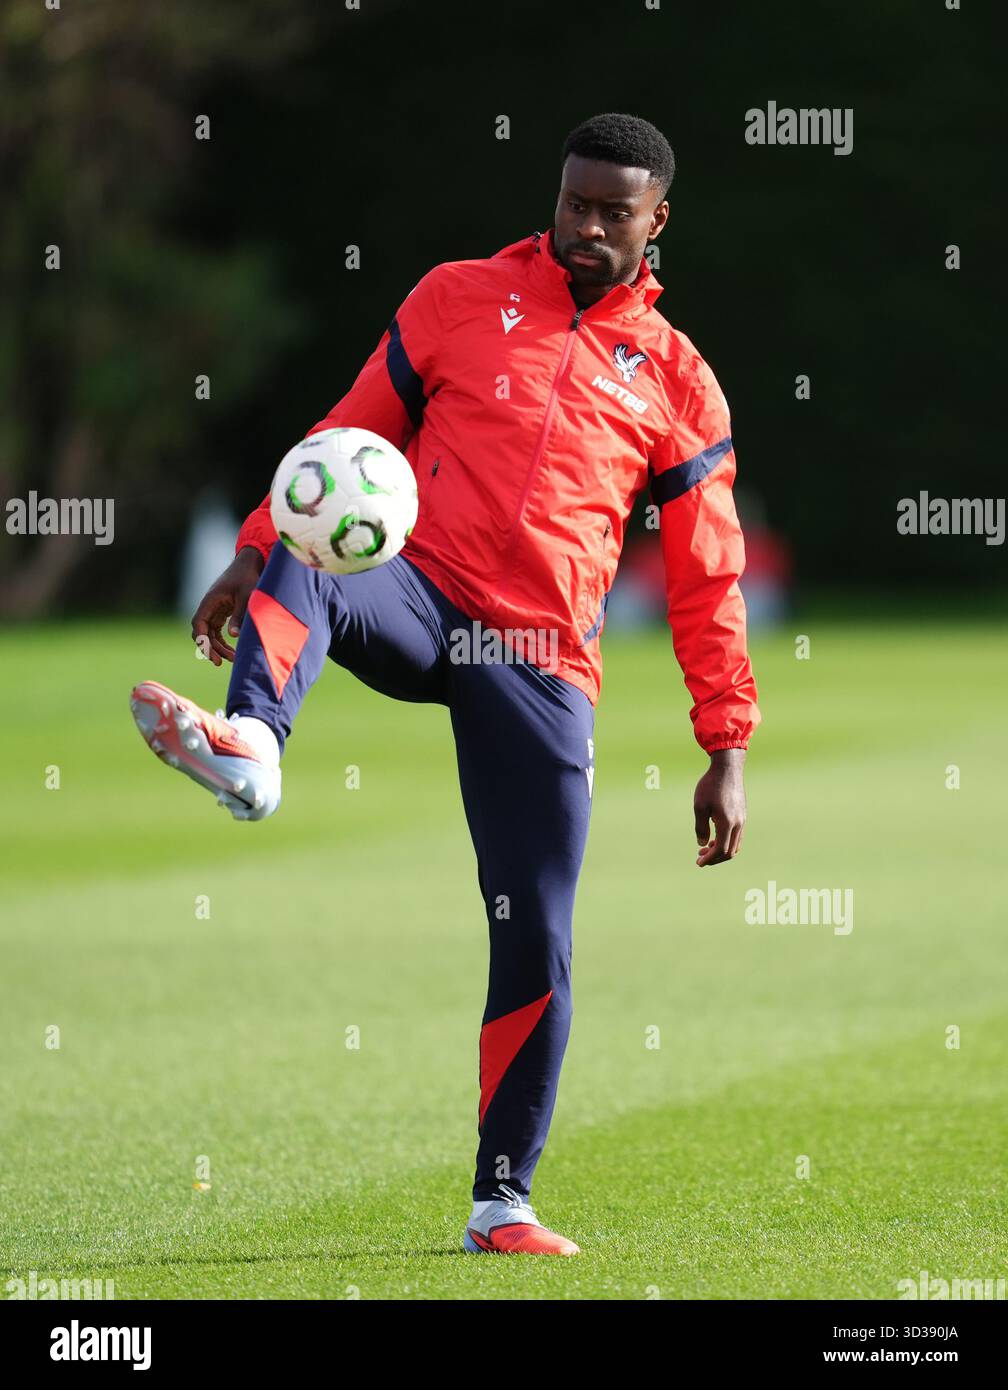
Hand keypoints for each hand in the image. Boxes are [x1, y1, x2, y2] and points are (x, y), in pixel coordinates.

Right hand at [191, 546, 263, 665]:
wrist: (251, 563)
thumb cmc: (248, 577)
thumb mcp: (246, 596)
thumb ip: (239, 615)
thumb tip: (233, 636)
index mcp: (210, 601)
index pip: (198, 623)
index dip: (202, 639)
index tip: (210, 653)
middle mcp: (209, 606)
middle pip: (202, 631)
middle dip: (210, 648)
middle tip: (221, 662)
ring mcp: (214, 609)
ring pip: (209, 633)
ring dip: (217, 646)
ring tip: (232, 658)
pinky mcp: (221, 611)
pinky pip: (216, 630)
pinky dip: (222, 641)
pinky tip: (232, 650)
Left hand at [694, 748, 746, 866]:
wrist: (727, 768)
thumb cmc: (710, 785)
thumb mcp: (699, 806)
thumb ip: (701, 827)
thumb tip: (702, 844)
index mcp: (727, 823)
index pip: (721, 850)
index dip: (710, 859)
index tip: (699, 863)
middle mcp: (738, 823)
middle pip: (730, 851)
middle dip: (715, 858)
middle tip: (700, 857)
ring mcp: (742, 819)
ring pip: (735, 844)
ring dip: (721, 850)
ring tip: (706, 848)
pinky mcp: (742, 814)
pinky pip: (737, 835)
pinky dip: (727, 841)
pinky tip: (715, 837)